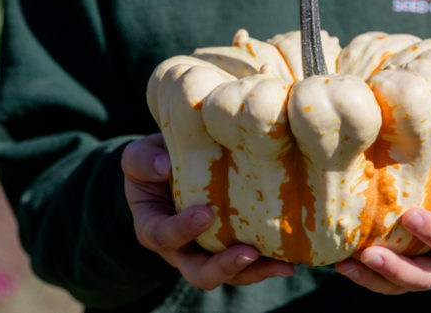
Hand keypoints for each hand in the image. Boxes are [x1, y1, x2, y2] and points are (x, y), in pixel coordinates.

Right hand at [121, 133, 293, 288]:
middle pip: (199, 272)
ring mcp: (209, 252)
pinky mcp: (234, 246)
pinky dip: (271, 263)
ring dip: (256, 272)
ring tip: (283, 266)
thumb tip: (164, 166)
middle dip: (224, 267)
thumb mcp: (138, 157)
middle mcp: (182, 249)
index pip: (162, 236)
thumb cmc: (154, 163)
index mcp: (154, 227)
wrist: (172, 170)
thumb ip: (143, 160)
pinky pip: (251, 263)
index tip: (205, 214)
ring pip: (231, 274)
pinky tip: (292, 258)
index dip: (182, 230)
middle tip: (247, 253)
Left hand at [334, 151, 430, 293]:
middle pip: (424, 277)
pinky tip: (341, 261)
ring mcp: (423, 267)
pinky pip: (382, 277)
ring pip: (399, 285)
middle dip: (397, 269)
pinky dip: (362, 273)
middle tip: (371, 254)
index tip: (410, 216)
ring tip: (347, 265)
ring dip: (372, 277)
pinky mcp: (402, 262)